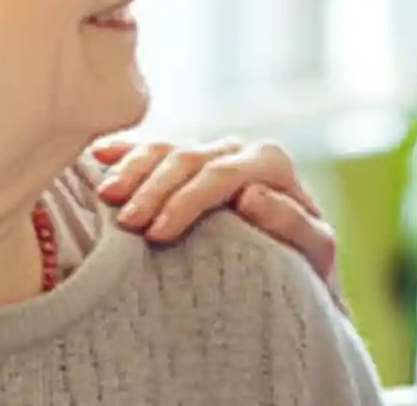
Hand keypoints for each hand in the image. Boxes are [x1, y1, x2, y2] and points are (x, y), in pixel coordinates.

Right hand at [91, 139, 347, 313]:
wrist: (299, 267)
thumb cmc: (308, 264)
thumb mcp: (316, 250)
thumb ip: (292, 222)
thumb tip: (250, 194)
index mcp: (271, 164)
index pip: (220, 175)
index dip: (186, 201)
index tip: (158, 234)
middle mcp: (240, 151)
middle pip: (188, 159)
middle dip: (153, 190)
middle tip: (126, 224)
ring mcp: (212, 152)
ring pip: (167, 148)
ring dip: (133, 169)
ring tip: (107, 196)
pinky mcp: (190, 163)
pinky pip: (154, 147)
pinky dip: (127, 150)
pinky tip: (100, 154)